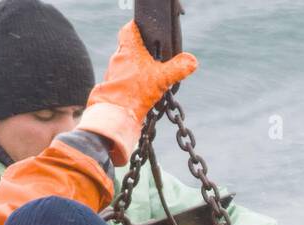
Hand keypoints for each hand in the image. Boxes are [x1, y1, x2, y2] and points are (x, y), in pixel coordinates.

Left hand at [78, 21, 196, 165]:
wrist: (115, 115)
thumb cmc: (135, 93)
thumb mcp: (161, 79)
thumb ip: (177, 69)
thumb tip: (192, 61)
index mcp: (128, 49)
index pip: (129, 30)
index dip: (137, 29)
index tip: (147, 33)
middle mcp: (118, 58)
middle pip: (129, 49)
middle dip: (141, 53)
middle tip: (153, 59)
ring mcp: (113, 74)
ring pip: (126, 65)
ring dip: (136, 70)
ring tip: (149, 78)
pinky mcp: (112, 89)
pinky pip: (123, 81)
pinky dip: (131, 84)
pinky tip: (140, 92)